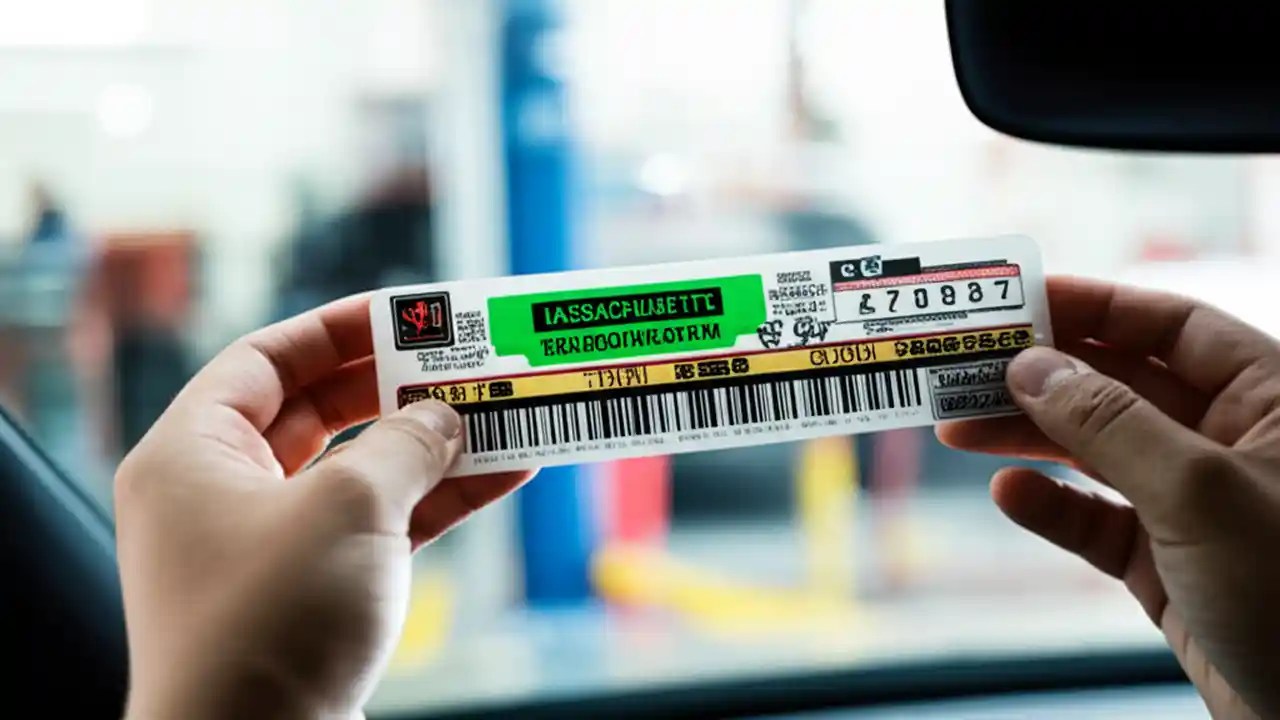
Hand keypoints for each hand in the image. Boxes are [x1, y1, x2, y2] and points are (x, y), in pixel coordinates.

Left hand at [115, 294, 533, 719]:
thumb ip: (404, 444)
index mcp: (192, 455)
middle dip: (400, 387)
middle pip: (319, 412)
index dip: (337, 328)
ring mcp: (272, 550)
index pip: (264, 360)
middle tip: (467, 360)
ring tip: (504, 412)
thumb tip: (444, 416)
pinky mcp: (316, 598)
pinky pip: (384, 528)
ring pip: (363, 473)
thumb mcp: (347, 507)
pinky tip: (505, 475)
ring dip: (434, 446)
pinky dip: (440, 502)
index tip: (408, 310)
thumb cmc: (272, 622)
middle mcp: (224, 496)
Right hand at [939, 276, 1279, 719]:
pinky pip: (1095, 521)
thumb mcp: (1199, 492)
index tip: (1017, 302)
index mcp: (1268, 400)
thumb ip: (1109, 422)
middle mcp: (1231, 443)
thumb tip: (1032, 366)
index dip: (1093, 306)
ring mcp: (1196, 506)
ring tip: (958, 428)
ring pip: (1097, 451)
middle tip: (965, 371)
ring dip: (1027, 437)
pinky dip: (1050, 507)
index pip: (1170, 326)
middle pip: (1119, 385)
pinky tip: (1010, 494)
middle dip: (1042, 377)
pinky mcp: (1168, 566)